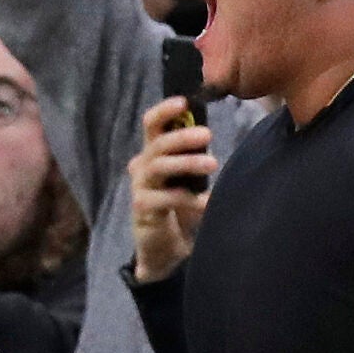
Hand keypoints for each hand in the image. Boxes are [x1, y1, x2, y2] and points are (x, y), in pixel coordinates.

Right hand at [127, 95, 211, 282]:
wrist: (168, 250)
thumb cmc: (182, 209)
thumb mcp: (191, 179)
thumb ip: (196, 157)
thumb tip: (210, 134)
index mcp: (154, 155)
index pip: (152, 126)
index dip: (164, 111)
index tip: (184, 102)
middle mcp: (142, 167)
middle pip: (156, 145)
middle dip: (182, 137)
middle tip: (207, 135)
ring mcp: (140, 188)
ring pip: (158, 167)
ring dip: (186, 162)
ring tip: (213, 164)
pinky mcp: (142, 210)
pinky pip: (163, 199)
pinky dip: (187, 198)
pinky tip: (207, 202)